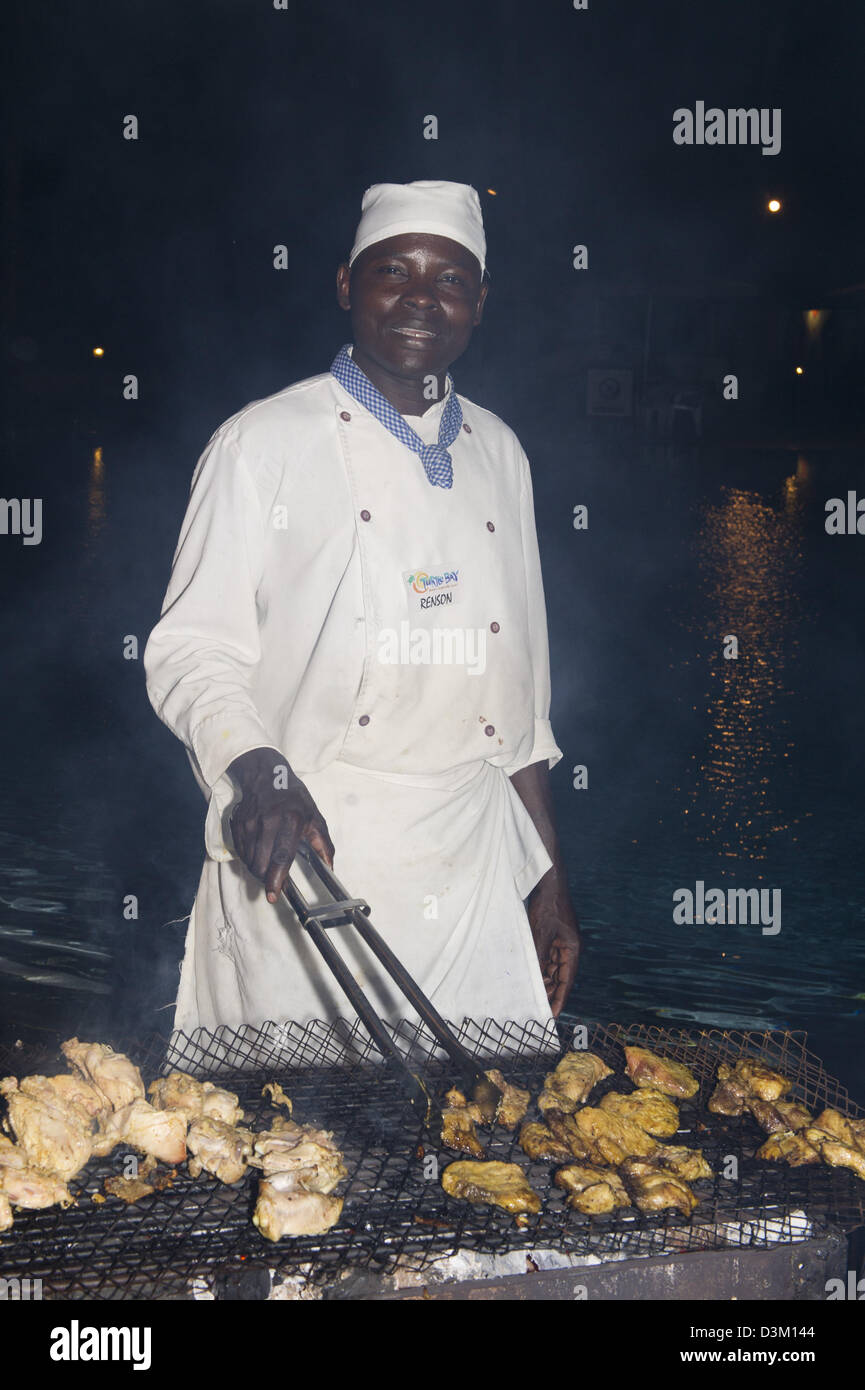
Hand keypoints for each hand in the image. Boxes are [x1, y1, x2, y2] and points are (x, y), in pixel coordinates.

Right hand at [228, 747, 334, 903]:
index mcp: (291, 820)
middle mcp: (268, 821)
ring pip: (249, 860)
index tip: (274, 894)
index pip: (281, 856)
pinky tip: (258, 849)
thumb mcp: (315, 817)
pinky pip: (241, 852)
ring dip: (257, 868)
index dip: (276, 878)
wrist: (266, 775)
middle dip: (266, 877)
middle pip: (261, 863)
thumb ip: (324, 845)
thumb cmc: (294, 798)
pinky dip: (249, 857)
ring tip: (268, 860)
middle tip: (274, 878)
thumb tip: (330, 868)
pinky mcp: (238, 823)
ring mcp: (250, 822)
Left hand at [527, 883, 580, 1017]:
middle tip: (537, 1008)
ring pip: (553, 968)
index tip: (552, 1016)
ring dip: (544, 980)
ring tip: (531, 994)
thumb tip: (536, 978)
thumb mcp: (540, 934)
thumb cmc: (547, 906)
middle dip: (550, 992)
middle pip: (561, 977)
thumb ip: (539, 956)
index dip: (559, 999)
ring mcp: (562, 942)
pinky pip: (548, 957)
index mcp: (573, 949)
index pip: (566, 981)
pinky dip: (541, 967)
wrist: (548, 882)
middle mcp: (570, 948)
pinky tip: (531, 975)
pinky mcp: (554, 936)